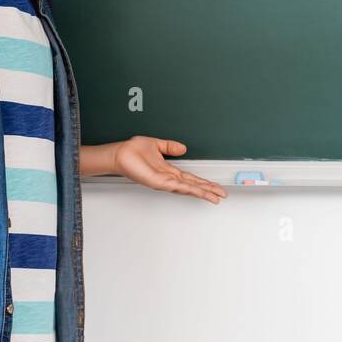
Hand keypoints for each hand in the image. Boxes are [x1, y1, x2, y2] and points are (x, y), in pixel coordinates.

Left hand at [112, 136, 227, 203]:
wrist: (120, 153)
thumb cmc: (132, 151)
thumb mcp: (157, 144)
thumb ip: (170, 147)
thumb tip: (183, 147)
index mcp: (169, 170)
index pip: (191, 178)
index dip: (204, 183)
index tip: (215, 186)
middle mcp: (168, 178)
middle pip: (193, 186)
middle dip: (208, 191)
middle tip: (222, 195)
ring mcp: (164, 182)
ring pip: (188, 188)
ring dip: (202, 192)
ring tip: (215, 197)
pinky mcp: (158, 182)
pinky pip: (177, 185)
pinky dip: (189, 188)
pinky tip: (199, 191)